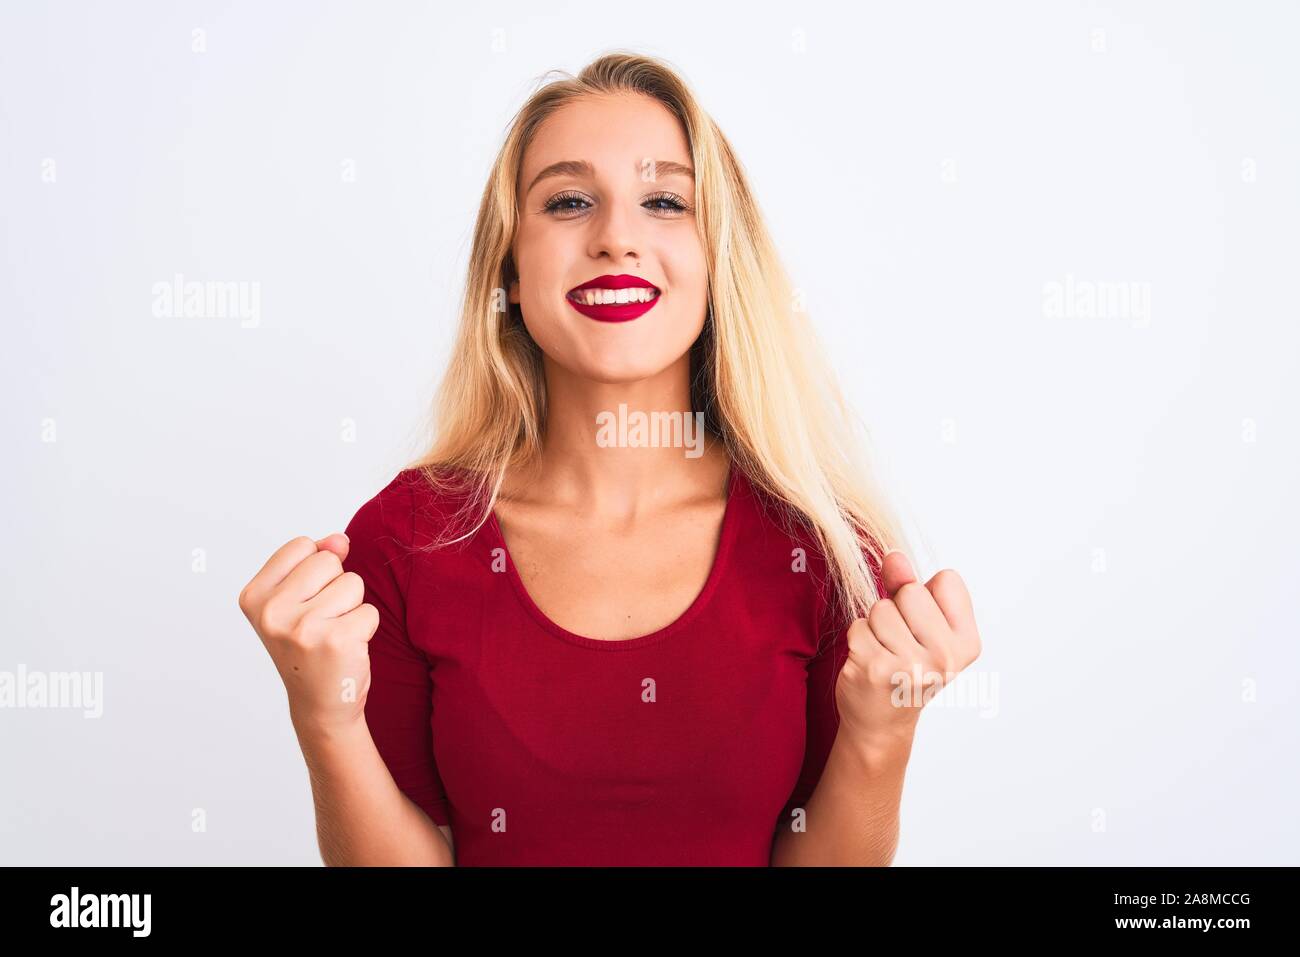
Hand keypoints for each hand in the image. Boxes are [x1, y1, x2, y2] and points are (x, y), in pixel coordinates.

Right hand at [237, 533, 378, 734]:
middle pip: (329, 562)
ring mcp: (302, 627)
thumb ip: (316, 559)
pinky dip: (366, 628)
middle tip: (322, 623)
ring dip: (352, 608)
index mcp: (254, 596)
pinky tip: (347, 649)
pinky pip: (370, 611)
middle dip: (335, 587)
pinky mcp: (336, 640)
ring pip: (353, 583)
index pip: (302, 546)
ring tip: (333, 634)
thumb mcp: (299, 598)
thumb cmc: (310, 646)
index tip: (304, 604)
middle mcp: (271, 612)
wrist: (320, 704)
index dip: (314, 571)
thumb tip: (340, 540)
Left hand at [835, 551, 980, 750]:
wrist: (882, 723)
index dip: (929, 596)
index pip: (948, 579)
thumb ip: (909, 585)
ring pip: (881, 608)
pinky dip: (858, 639)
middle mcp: (945, 657)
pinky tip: (868, 662)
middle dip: (898, 609)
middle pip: (911, 590)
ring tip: (884, 653)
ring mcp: (910, 665)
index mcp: (967, 643)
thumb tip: (893, 555)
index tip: (926, 629)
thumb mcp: (921, 626)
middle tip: (900, 644)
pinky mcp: (875, 669)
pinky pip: (858, 626)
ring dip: (875, 626)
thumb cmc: (905, 667)